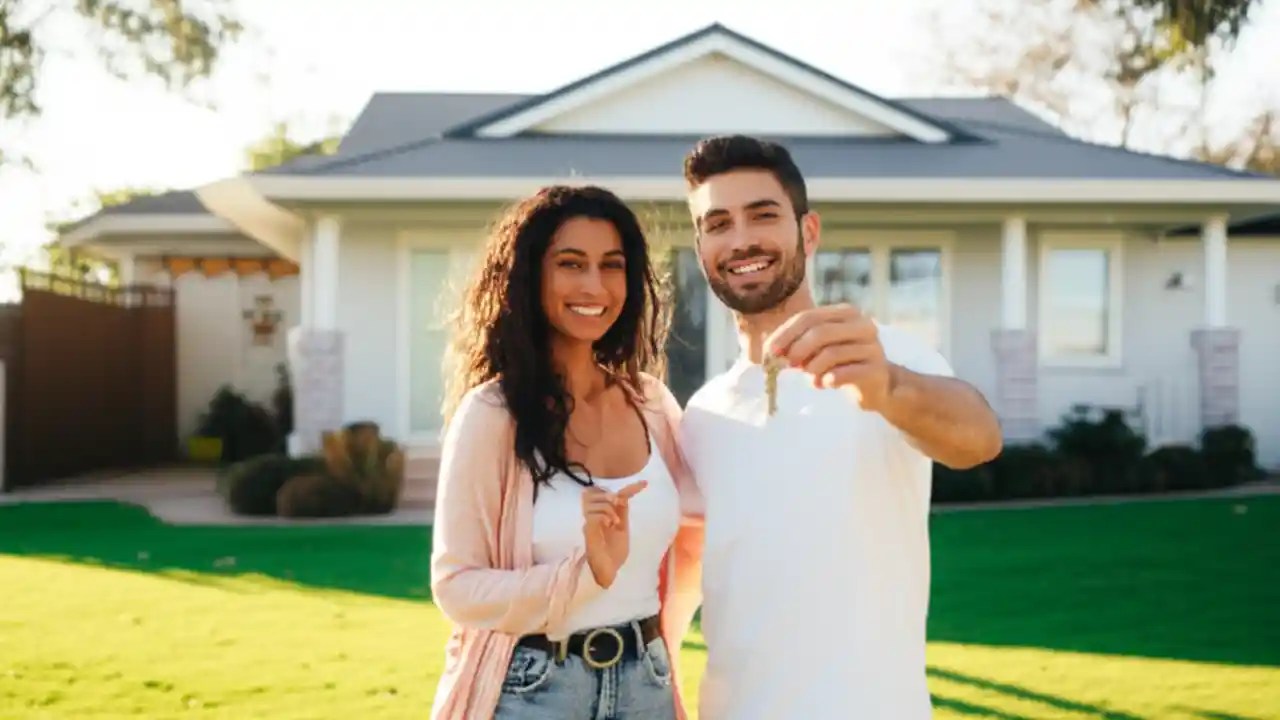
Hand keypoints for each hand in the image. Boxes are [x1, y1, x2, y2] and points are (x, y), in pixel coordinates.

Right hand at [581, 480, 646, 587]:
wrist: (608, 572)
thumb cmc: (614, 554)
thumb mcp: (622, 530)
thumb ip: (621, 513)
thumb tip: (624, 496)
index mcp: (604, 515)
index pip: (612, 494)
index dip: (630, 487)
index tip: (645, 483)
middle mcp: (594, 516)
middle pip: (593, 492)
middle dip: (608, 494)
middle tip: (618, 502)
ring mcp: (589, 522)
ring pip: (592, 500)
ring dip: (607, 506)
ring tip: (614, 521)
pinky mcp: (587, 530)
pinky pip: (592, 514)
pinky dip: (604, 515)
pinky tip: (609, 524)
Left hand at [765, 304, 893, 411]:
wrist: (876, 384)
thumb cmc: (840, 362)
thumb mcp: (817, 348)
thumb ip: (796, 344)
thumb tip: (769, 352)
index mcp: (846, 313)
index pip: (809, 317)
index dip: (786, 334)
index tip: (770, 352)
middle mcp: (862, 324)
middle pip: (820, 332)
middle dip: (798, 350)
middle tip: (788, 365)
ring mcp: (872, 346)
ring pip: (832, 353)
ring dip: (813, 368)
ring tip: (811, 376)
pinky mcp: (876, 369)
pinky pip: (844, 373)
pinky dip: (828, 380)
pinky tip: (825, 384)